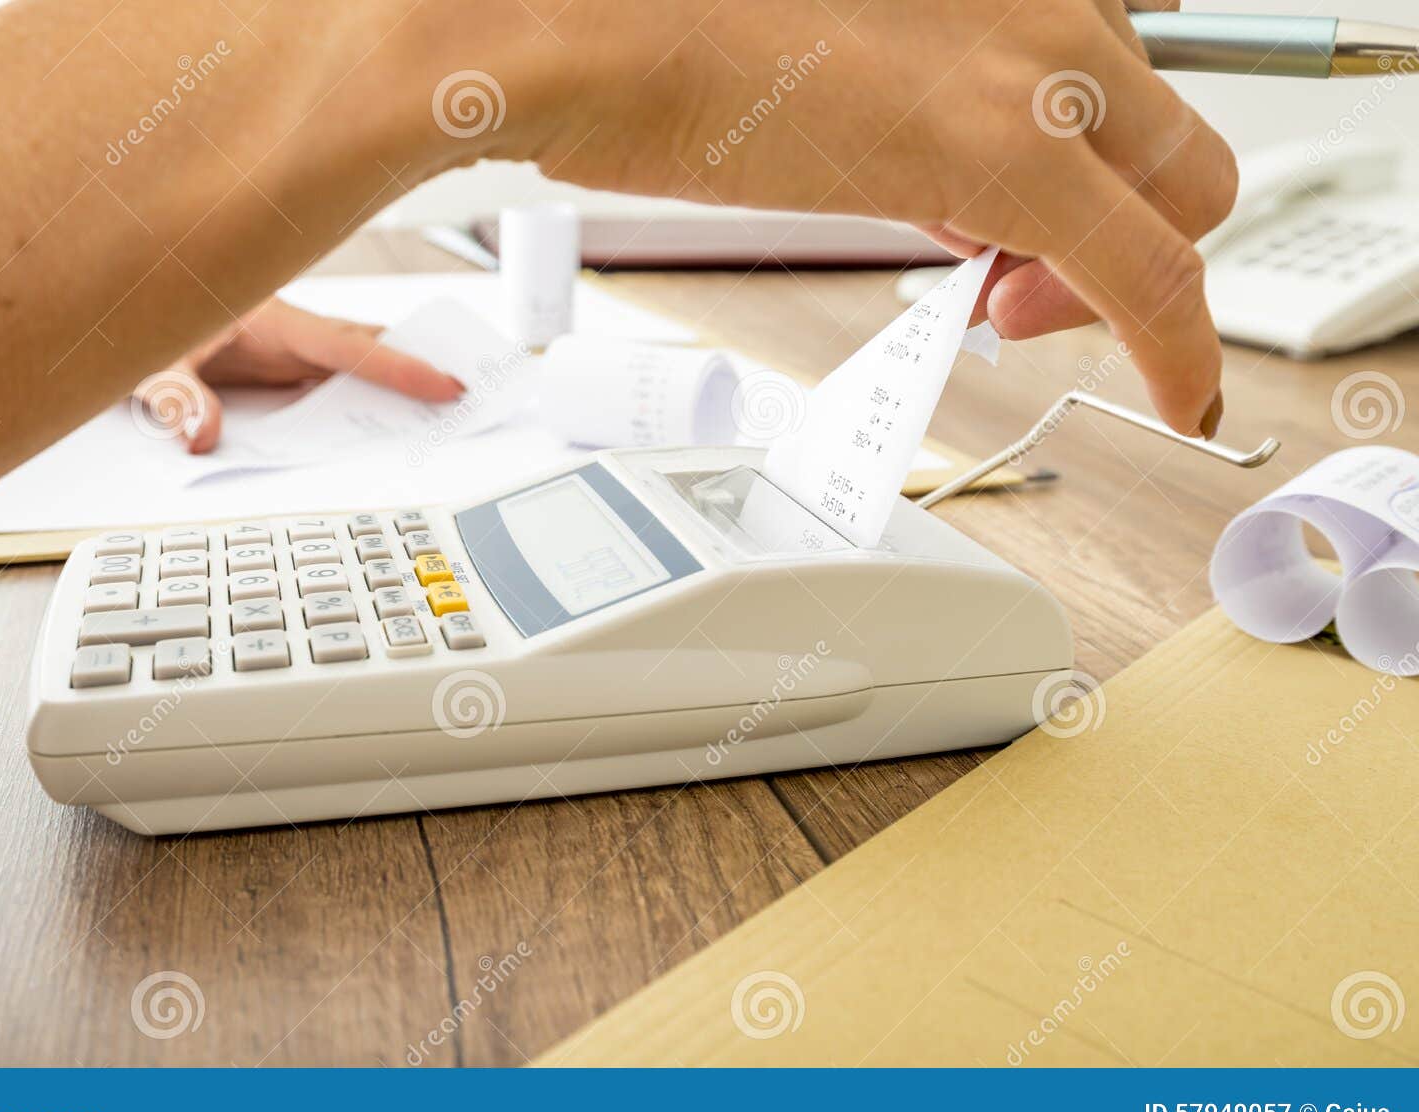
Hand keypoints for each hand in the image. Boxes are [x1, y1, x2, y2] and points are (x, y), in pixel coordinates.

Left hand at [133, 297, 461, 452]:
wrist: (113, 300)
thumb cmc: (130, 316)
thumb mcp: (145, 363)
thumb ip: (173, 399)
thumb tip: (204, 434)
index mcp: (269, 320)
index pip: (350, 347)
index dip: (401, 367)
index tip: (447, 384)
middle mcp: (287, 331)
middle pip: (368, 345)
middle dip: (419, 362)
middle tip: (474, 383)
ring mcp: (286, 347)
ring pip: (356, 357)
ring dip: (395, 374)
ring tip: (447, 398)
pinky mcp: (278, 362)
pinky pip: (333, 375)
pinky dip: (366, 387)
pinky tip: (383, 412)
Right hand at [488, 0, 1234, 435]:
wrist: (604, 39)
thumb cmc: (684, 46)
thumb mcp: (850, 67)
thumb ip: (937, 112)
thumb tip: (966, 193)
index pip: (1127, 86)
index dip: (1105, 177)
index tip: (1066, 239)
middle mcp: (1050, 0)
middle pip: (1167, 142)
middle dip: (1110, 232)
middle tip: (1016, 282)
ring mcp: (1039, 67)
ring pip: (1178, 200)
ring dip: (1104, 277)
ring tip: (992, 302)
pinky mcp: (1014, 155)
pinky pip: (1159, 279)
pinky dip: (1180, 352)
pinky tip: (1181, 397)